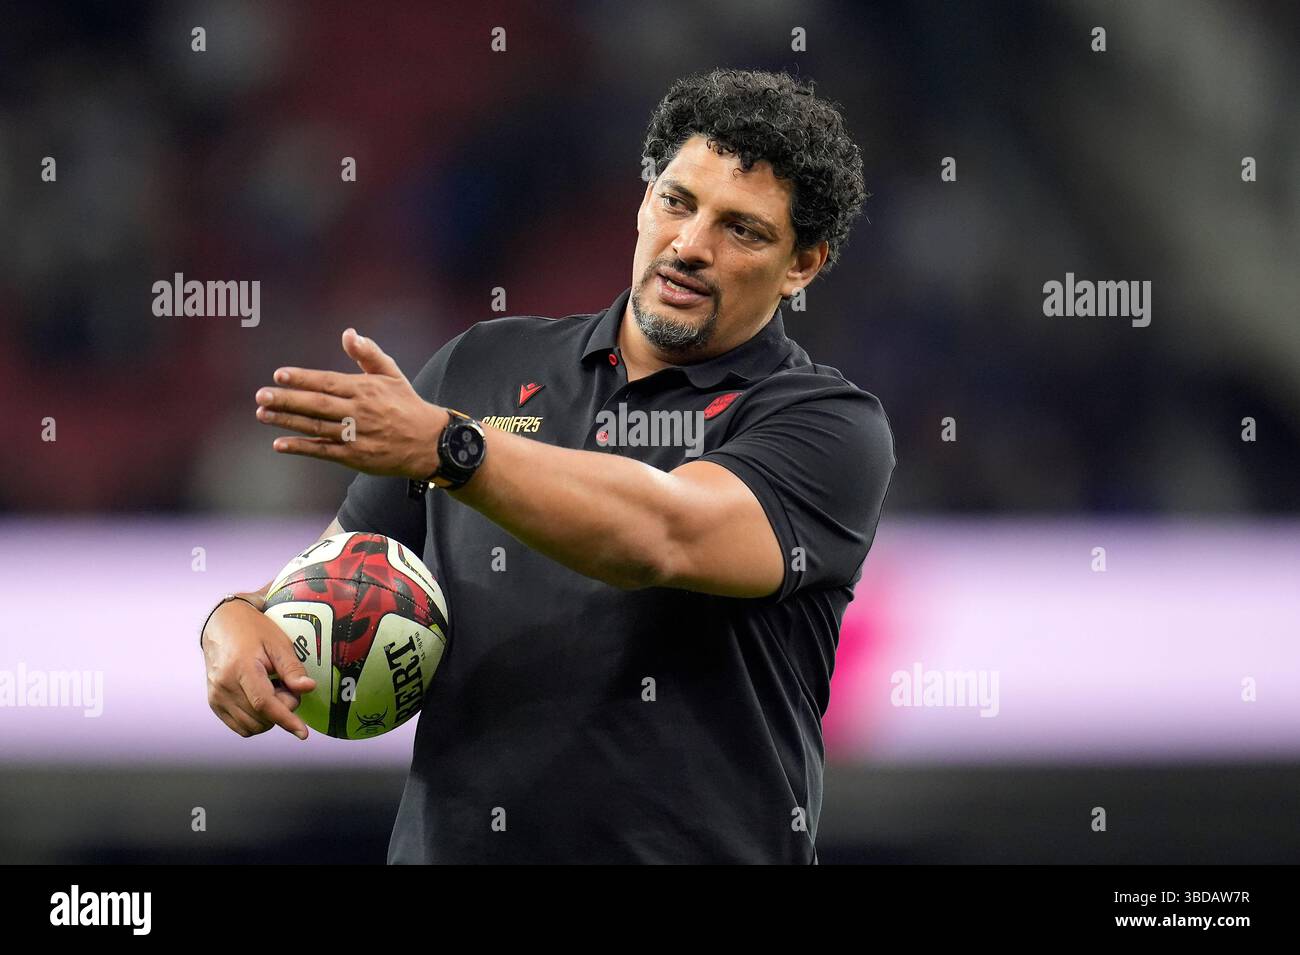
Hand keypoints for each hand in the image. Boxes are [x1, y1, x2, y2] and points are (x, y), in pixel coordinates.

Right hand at [203, 595, 315, 738]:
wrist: (222, 624)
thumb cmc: (252, 630)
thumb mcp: (278, 643)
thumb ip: (292, 668)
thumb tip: (308, 688)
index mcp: (241, 668)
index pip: (264, 704)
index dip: (286, 720)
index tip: (302, 733)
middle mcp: (224, 686)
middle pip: (261, 718)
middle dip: (282, 709)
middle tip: (285, 686)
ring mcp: (216, 696)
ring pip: (251, 727)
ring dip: (268, 717)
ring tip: (271, 690)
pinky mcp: (214, 703)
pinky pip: (239, 726)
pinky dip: (255, 720)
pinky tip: (259, 698)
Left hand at [255, 328, 448, 478]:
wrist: (429, 442)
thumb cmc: (406, 404)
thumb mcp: (392, 374)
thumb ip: (368, 353)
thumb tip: (348, 333)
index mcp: (365, 389)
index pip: (328, 382)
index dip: (303, 379)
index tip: (279, 375)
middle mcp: (359, 412)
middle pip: (318, 405)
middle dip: (288, 400)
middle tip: (262, 396)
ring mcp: (356, 436)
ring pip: (316, 427)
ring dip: (288, 421)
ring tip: (263, 415)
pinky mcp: (355, 456)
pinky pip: (323, 451)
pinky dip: (302, 447)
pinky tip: (280, 444)